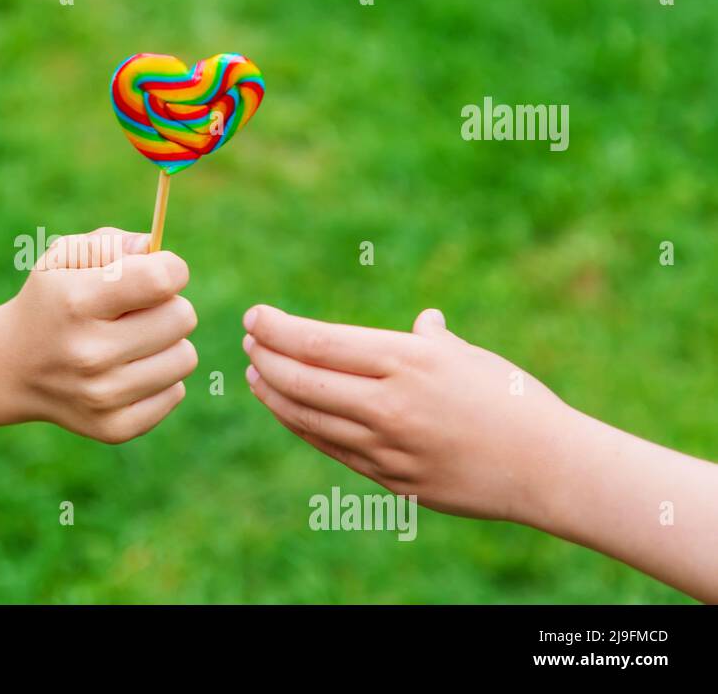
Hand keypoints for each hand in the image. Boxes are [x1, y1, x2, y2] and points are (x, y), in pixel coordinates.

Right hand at [7, 228, 197, 443]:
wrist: (11, 366)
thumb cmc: (51, 300)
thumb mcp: (64, 257)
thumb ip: (112, 242)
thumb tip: (153, 249)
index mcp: (76, 302)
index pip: (161, 280)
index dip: (171, 269)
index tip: (158, 272)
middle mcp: (88, 353)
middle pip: (182, 317)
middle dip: (168, 307)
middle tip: (138, 312)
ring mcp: (101, 396)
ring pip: (185, 358)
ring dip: (166, 344)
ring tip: (133, 342)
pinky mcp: (112, 428)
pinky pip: (175, 393)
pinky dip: (159, 380)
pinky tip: (128, 372)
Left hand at [242, 305, 576, 522]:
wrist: (548, 468)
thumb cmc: (512, 400)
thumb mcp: (468, 358)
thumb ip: (430, 342)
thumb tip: (424, 322)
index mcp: (406, 361)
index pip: (318, 342)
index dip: (276, 329)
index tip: (255, 317)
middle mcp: (388, 403)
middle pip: (300, 379)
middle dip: (264, 358)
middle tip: (248, 343)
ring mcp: (385, 446)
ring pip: (307, 417)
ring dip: (272, 393)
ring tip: (255, 374)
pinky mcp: (389, 478)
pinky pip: (330, 447)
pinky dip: (300, 425)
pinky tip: (287, 410)